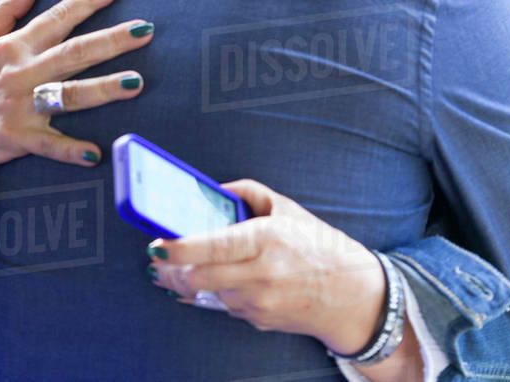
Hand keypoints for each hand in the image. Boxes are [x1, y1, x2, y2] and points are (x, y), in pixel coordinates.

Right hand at [0, 0, 152, 173]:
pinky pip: (49, 145)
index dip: (85, 2)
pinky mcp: (18, 137)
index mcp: (14, 47)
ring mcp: (22, 106)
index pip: (56, 19)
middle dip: (111, 40)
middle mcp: (23, 73)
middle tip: (146, 30)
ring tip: (138, 83)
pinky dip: (70, 150)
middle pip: (74, 53)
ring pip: (69, 94)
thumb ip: (5, 10)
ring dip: (104, 88)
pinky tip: (95, 153)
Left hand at [146, 179, 385, 355]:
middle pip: (199, 277)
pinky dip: (210, 294)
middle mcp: (262, 274)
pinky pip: (223, 306)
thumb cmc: (319, 247)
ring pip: (207, 293)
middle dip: (169, 270)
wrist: (355, 296)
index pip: (213, 245)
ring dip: (187, 283)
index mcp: (267, 240)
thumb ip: (247, 192)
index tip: (156, 243)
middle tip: (155, 260)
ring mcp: (260, 302)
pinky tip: (202, 284)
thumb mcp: (287, 209)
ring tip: (171, 270)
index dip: (179, 247)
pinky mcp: (259, 320)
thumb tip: (212, 189)